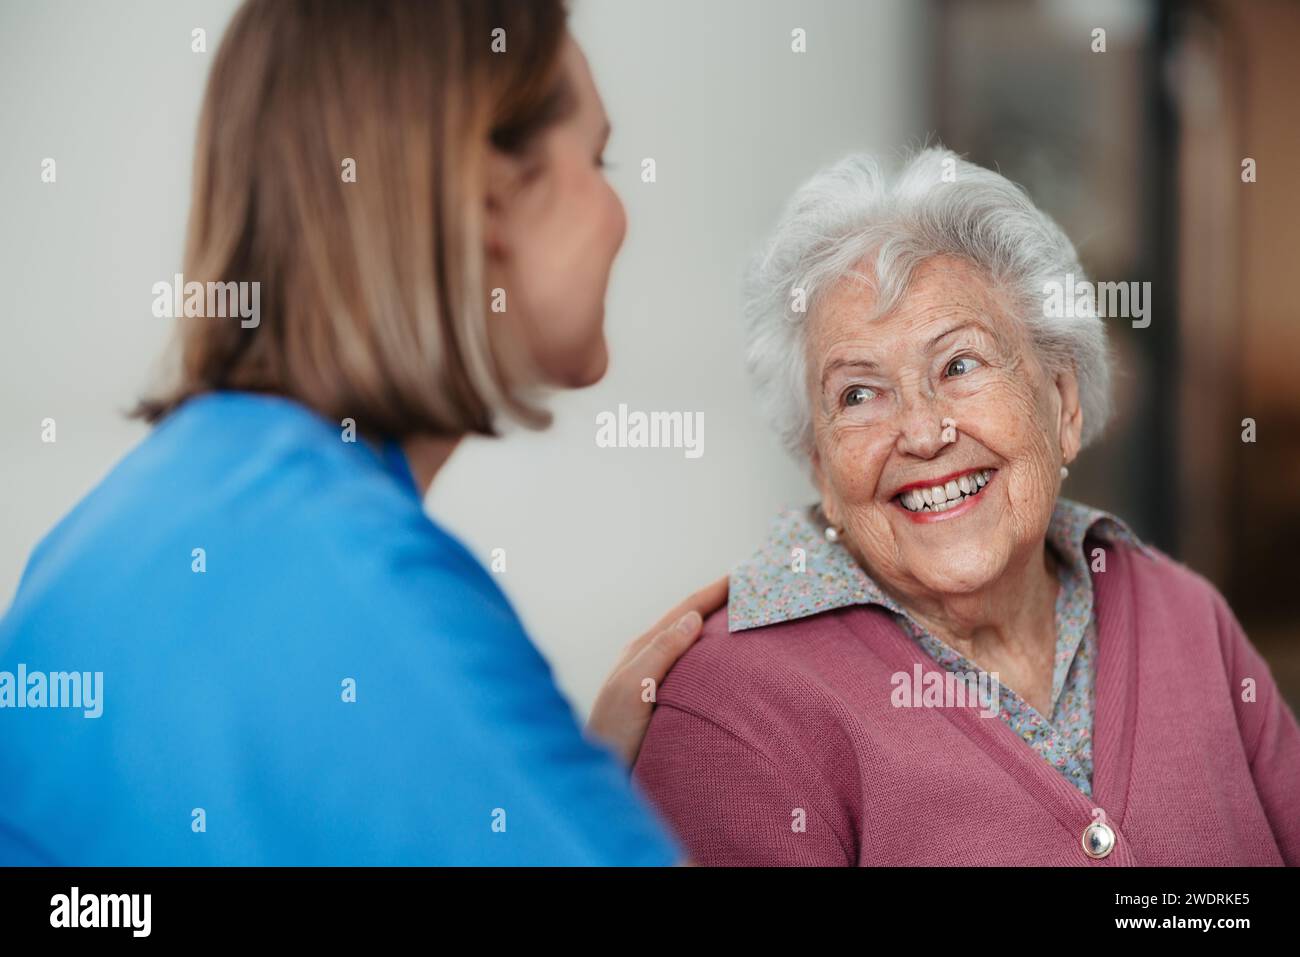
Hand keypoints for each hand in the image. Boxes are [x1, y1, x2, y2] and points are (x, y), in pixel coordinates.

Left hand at [587, 576, 727, 767]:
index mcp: (642, 649)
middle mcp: (649, 659)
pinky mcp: (662, 700)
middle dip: (718, 602)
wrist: (598, 776)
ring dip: (715, 625)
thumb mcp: (633, 688)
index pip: (685, 610)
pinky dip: (711, 653)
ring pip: (691, 642)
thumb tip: (693, 618)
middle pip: (689, 621)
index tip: (744, 573)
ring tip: (743, 615)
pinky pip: (693, 666)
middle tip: (751, 587)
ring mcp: (654, 678)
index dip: (714, 591)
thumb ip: (660, 652)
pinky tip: (725, 661)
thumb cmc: (612, 734)